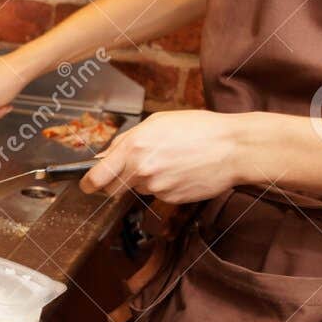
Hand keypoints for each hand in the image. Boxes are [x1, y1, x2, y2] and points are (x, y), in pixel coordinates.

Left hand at [79, 110, 244, 202]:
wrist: (235, 147)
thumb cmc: (199, 129)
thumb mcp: (157, 122)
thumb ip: (125, 140)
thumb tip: (103, 155)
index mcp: (133, 147)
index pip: (96, 177)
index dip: (87, 184)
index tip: (86, 184)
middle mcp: (141, 170)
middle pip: (112, 188)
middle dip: (116, 181)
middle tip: (134, 167)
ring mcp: (157, 187)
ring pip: (138, 189)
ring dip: (145, 180)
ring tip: (170, 161)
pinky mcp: (171, 199)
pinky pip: (158, 194)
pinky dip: (165, 185)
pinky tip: (181, 171)